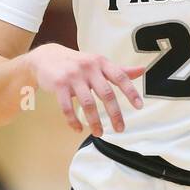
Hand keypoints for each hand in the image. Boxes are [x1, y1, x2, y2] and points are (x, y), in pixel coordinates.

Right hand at [26, 44, 145, 135]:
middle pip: (106, 94)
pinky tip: (78, 129)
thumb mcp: (98, 62)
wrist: (47, 56)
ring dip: (94, 121)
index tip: (139, 106)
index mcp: (101, 62)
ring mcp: (73, 76)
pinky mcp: (59, 85)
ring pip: (87, 103)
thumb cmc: (78, 62)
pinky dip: (73, 121)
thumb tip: (142, 70)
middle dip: (114, 114)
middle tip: (120, 129)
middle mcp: (89, 68)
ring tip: (99, 133)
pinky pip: (67, 107)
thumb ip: (119, 69)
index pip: (120, 77)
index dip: (131, 92)